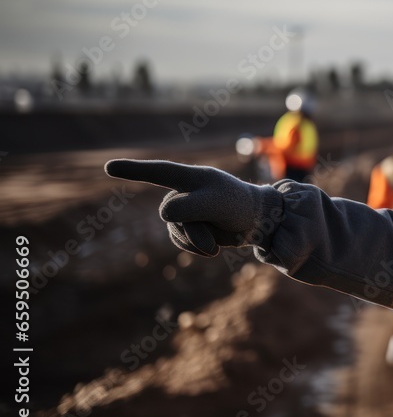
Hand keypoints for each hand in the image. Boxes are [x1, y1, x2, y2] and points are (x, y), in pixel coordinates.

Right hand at [105, 159, 283, 256]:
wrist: (260, 224)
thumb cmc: (239, 206)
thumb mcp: (214, 203)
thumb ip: (185, 208)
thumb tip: (164, 216)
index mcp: (191, 177)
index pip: (157, 171)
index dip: (132, 170)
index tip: (108, 167)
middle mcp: (185, 191)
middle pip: (170, 214)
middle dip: (191, 230)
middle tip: (214, 239)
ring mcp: (187, 210)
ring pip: (174, 230)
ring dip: (194, 241)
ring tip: (215, 245)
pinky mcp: (192, 227)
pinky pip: (180, 240)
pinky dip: (195, 247)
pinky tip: (212, 248)